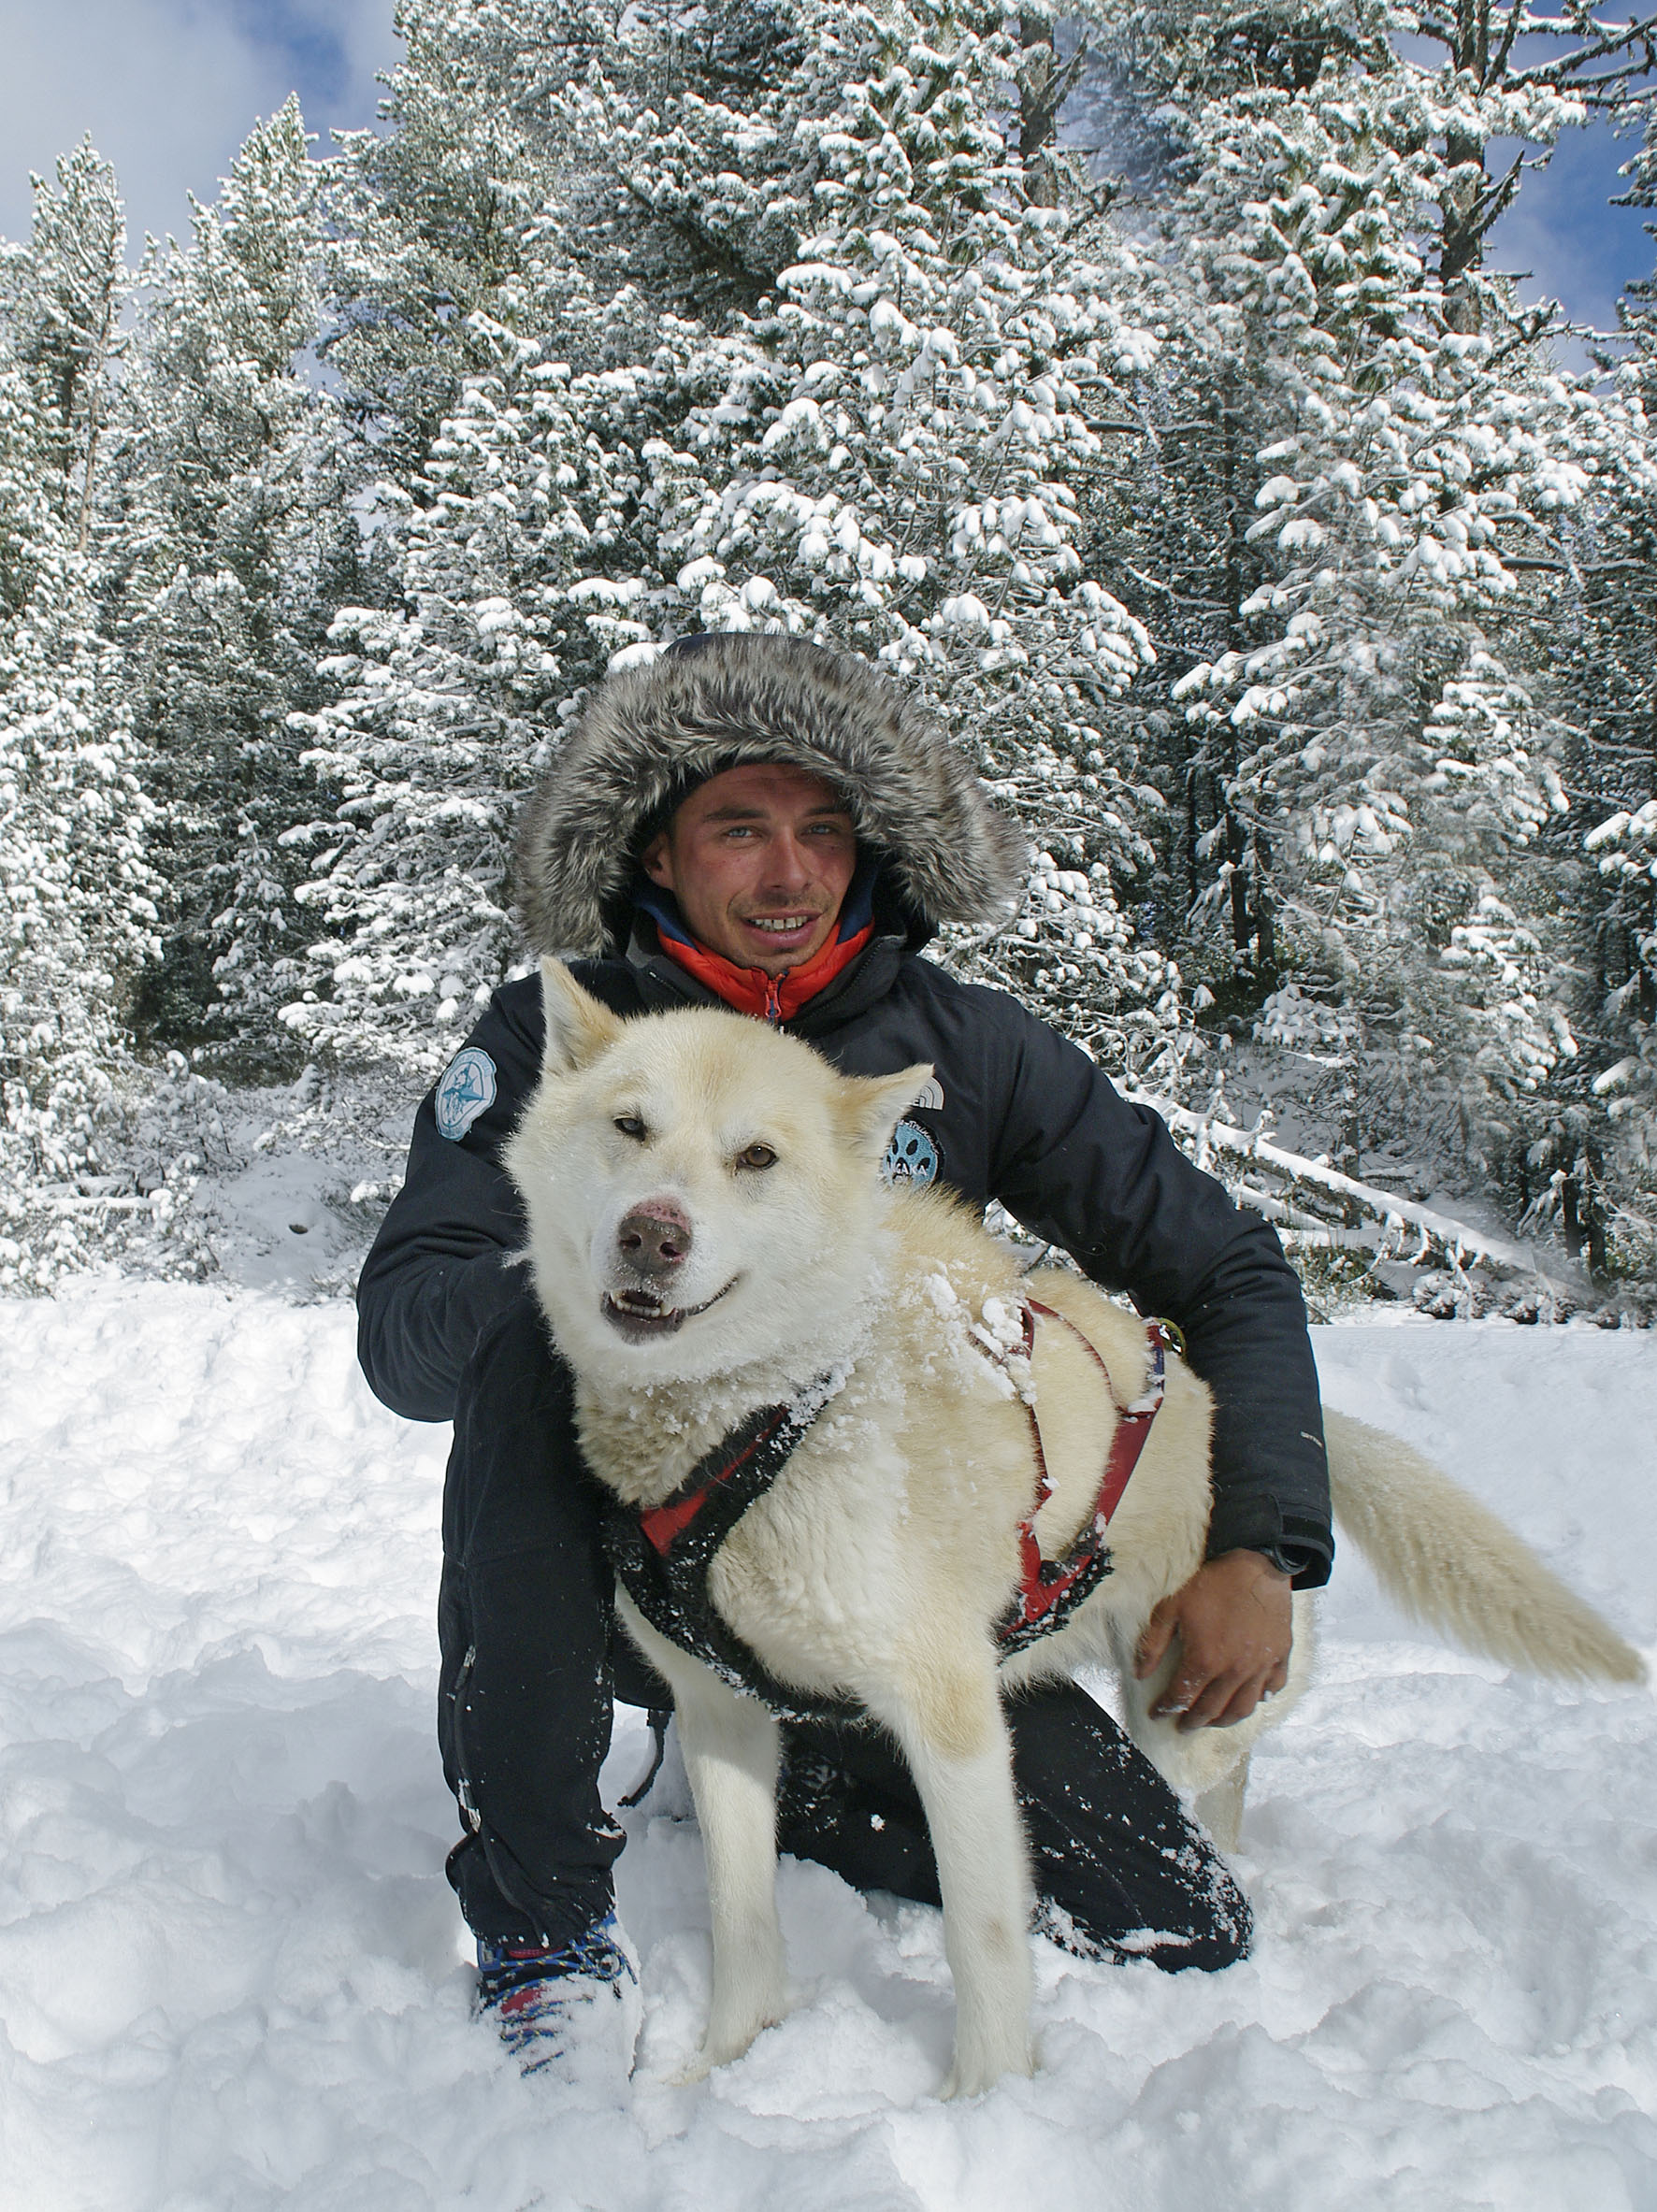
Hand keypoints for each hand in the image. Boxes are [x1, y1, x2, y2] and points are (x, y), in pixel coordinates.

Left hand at [1133, 1549, 1292, 1730]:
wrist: (1255, 1564)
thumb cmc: (1212, 1584)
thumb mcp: (1172, 1607)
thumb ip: (1152, 1643)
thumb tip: (1139, 1673)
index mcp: (1205, 1661)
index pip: (1181, 1697)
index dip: (1166, 1709)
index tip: (1158, 1714)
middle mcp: (1234, 1672)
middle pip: (1211, 1710)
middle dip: (1193, 1721)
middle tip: (1183, 1726)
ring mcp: (1260, 1667)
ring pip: (1243, 1708)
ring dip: (1225, 1720)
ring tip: (1213, 1721)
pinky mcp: (1280, 1656)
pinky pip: (1274, 1688)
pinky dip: (1262, 1699)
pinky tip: (1253, 1699)